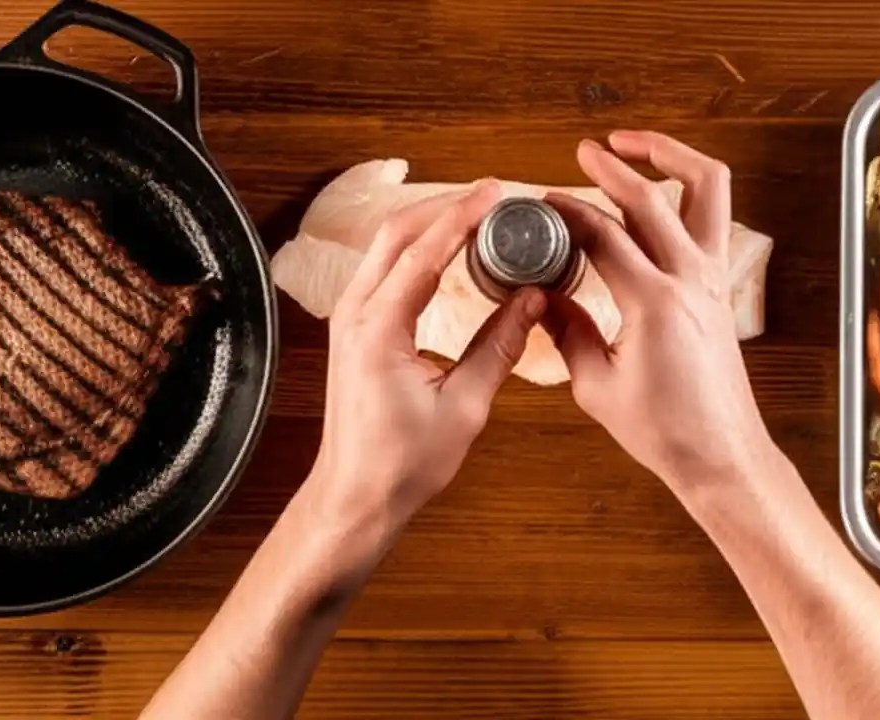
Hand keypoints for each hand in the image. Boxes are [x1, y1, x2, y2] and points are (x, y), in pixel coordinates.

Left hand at [312, 181, 544, 527]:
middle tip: (491, 194)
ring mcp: (348, 318)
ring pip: (386, 245)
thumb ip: (499, 346)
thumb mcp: (465, 406)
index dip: (463, 215)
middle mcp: (354, 314)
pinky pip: (384, 269)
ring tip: (475, 213)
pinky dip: (417, 248)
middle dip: (445, 205)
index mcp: (379, 329)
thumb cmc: (401, 463)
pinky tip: (446, 248)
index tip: (496, 193)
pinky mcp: (354, 328)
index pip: (424, 250)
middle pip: (397, 232)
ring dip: (429, 222)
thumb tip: (531, 300)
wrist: (355, 496)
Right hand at [543, 131, 768, 492]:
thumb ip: (568, 332)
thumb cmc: (666, 430)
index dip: (569, 211)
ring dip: (672, 157)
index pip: (604, 235)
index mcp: (654, 303)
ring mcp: (713, 279)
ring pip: (706, 189)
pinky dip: (691, 191)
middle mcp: (691, 280)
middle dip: (616, 165)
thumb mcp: (596, 386)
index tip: (544, 202)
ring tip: (637, 145)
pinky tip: (663, 192)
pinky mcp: (721, 287)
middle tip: (586, 150)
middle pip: (653, 197)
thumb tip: (545, 297)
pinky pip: (713, 218)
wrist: (721, 453)